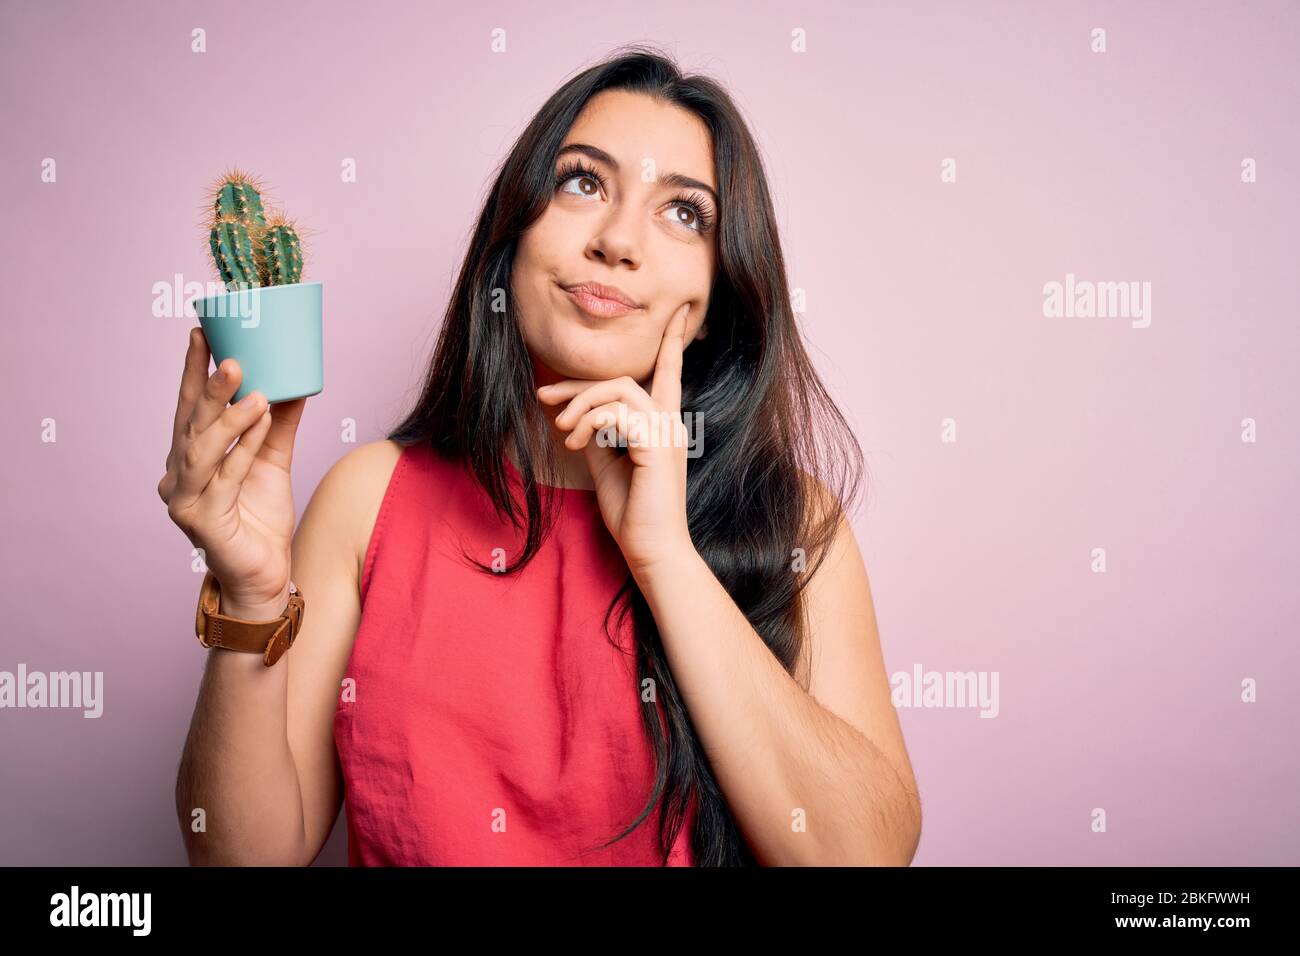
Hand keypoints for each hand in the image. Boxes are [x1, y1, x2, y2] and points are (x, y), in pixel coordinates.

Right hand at [157, 327, 307, 614]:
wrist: (266, 574)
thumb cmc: (261, 519)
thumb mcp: (273, 461)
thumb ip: (278, 425)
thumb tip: (294, 383)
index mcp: (189, 457)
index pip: (188, 407)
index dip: (193, 370)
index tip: (201, 332)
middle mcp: (177, 475)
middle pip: (191, 423)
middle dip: (208, 387)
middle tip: (230, 355)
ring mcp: (184, 500)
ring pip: (203, 449)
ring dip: (227, 416)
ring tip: (253, 390)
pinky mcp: (202, 522)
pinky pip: (226, 477)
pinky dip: (243, 448)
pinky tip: (260, 424)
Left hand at [536, 303, 696, 574]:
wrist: (651, 549)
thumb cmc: (633, 511)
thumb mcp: (606, 465)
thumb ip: (596, 434)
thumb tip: (572, 412)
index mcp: (661, 426)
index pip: (668, 374)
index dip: (671, 342)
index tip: (679, 313)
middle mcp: (669, 423)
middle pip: (622, 379)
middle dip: (579, 385)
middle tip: (544, 398)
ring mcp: (665, 432)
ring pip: (618, 389)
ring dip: (580, 404)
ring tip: (561, 429)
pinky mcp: (655, 444)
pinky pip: (616, 412)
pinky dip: (589, 423)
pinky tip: (575, 443)